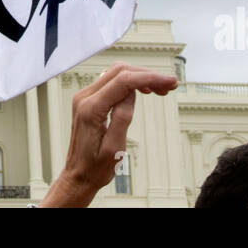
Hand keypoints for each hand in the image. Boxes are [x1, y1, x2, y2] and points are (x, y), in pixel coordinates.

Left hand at [38, 63, 178, 207]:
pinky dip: (130, 83)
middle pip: (120, 71)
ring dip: (140, 77)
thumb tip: (132, 93)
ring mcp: (85, 97)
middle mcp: (84, 98)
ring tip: (161, 89)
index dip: (149, 78)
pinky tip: (144, 90)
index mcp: (90, 109)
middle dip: (147, 75)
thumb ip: (122, 117)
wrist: (78, 175)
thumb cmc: (93, 167)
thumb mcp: (114, 147)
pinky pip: (111, 82)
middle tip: (169, 85)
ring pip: (116, 74)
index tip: (169, 81)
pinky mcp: (88, 100)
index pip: (123, 81)